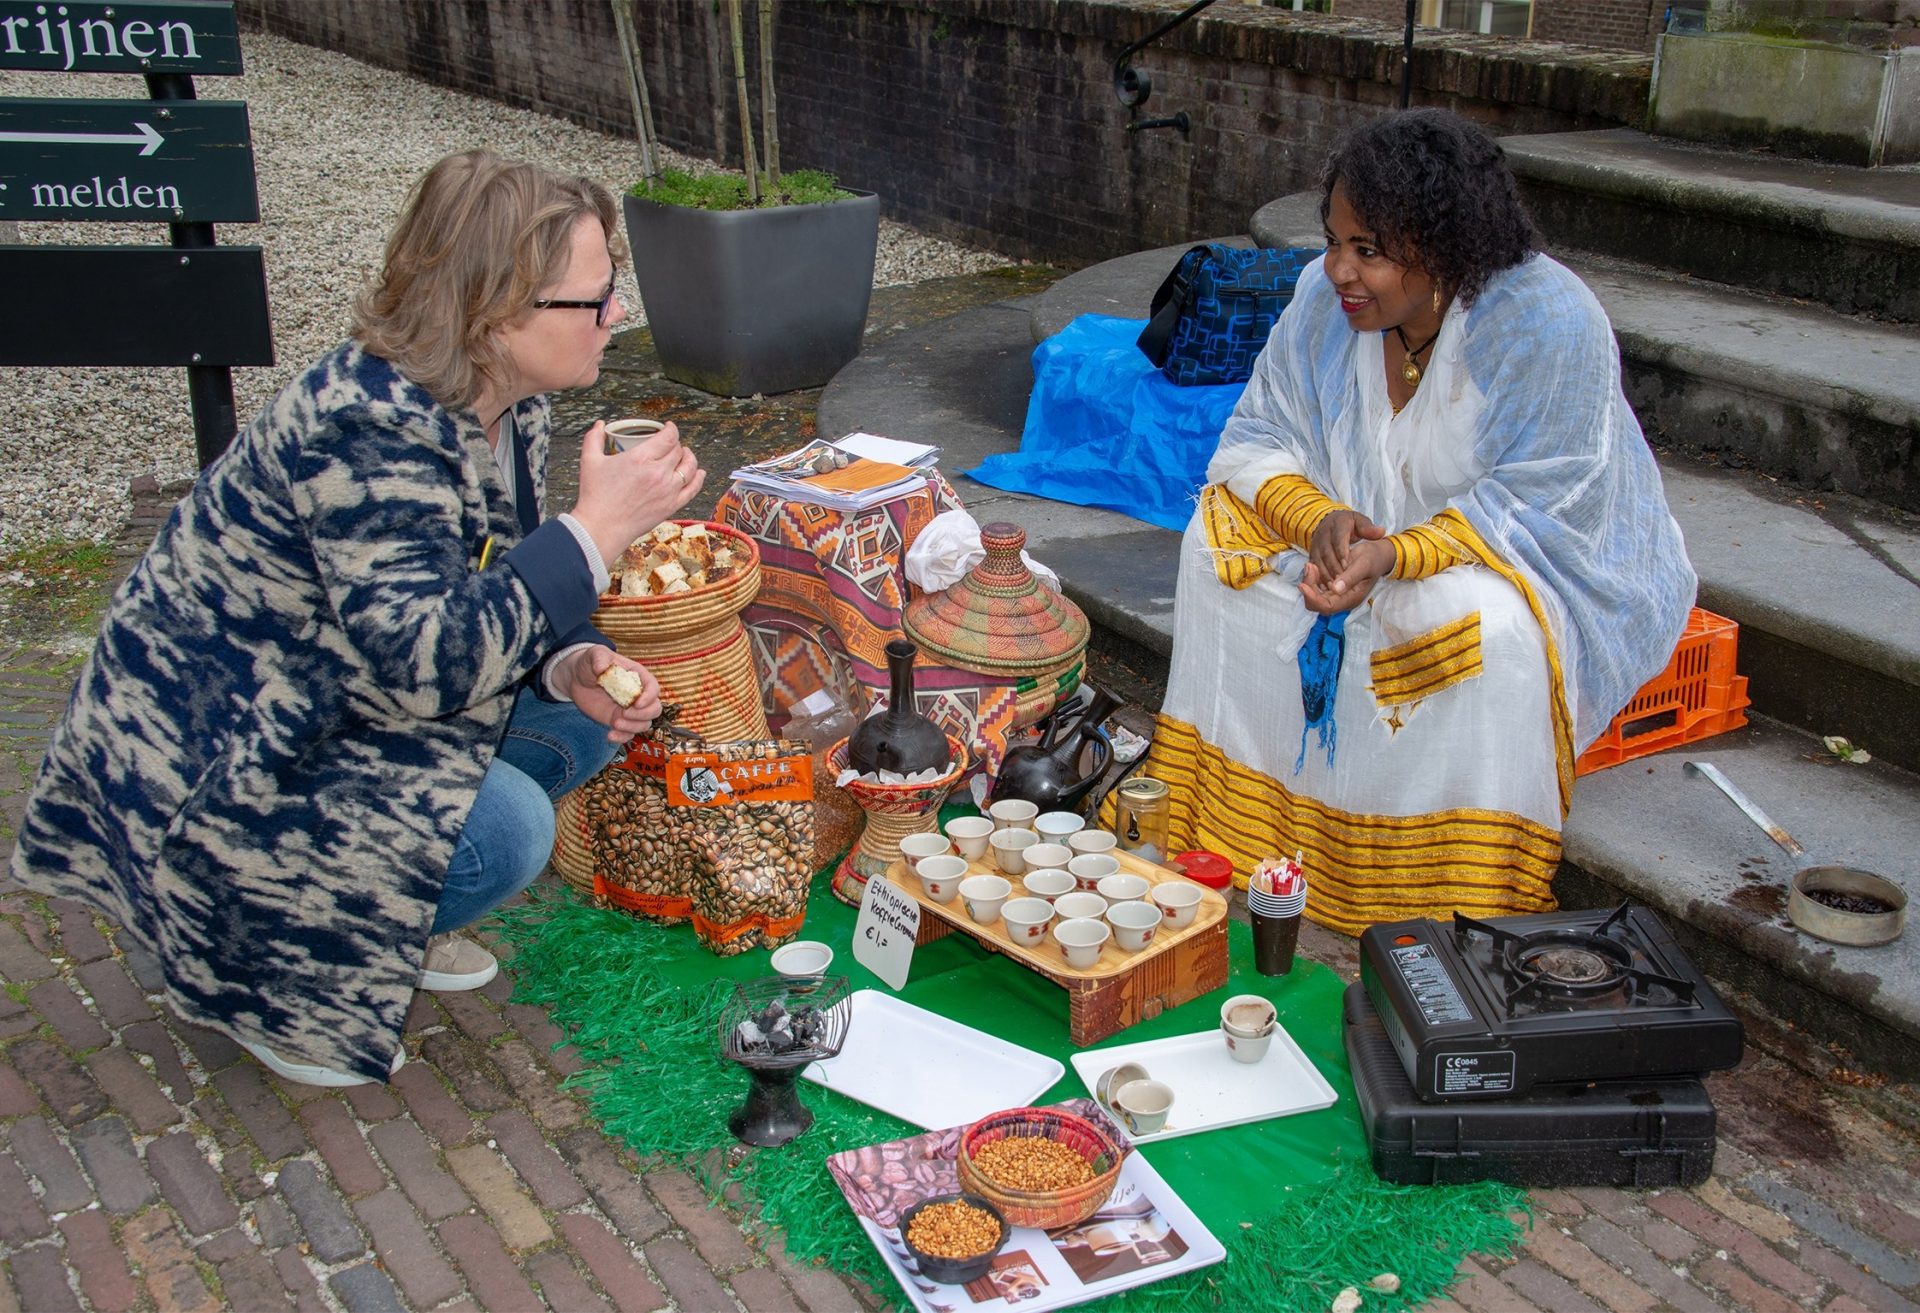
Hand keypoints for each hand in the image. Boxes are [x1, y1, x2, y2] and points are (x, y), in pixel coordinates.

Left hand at [560, 647, 662, 742]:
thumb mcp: (594, 654)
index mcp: (638, 677)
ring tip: (614, 723)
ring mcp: (629, 710)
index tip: (636, 703)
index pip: (653, 687)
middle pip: (655, 709)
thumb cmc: (590, 663)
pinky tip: (609, 735)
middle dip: (642, 715)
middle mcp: (638, 695)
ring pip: (644, 724)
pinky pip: (628, 734)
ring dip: (632, 727)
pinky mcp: (619, 720)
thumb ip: (599, 658)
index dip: (649, 697)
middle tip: (623, 713)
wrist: (577, 679)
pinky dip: (622, 738)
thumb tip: (602, 668)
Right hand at [571, 421, 706, 562]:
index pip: (668, 437)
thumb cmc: (595, 496)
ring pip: (690, 467)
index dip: (671, 429)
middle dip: (675, 444)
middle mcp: (658, 473)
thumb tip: (600, 425)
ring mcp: (668, 490)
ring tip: (685, 454)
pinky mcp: (671, 506)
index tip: (668, 427)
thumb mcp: (590, 461)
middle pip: (678, 450)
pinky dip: (699, 478)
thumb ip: (594, 439)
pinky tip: (699, 473)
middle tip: (669, 444)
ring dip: (689, 457)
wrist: (602, 527)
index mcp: (640, 458)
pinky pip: (693, 489)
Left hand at [1298, 539, 1393, 614]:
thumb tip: (1336, 588)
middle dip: (1309, 588)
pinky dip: (1312, 579)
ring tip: (1310, 565)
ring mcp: (1337, 594)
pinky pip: (1317, 588)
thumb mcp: (1363, 565)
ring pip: (1315, 596)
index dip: (1313, 599)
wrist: (1379, 555)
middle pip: (1317, 604)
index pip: (1327, 607)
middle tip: (1309, 568)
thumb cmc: (1374, 559)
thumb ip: (1350, 578)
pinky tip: (1313, 566)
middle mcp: (1342, 600)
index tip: (1303, 585)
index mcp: (1351, 598)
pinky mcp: (1333, 587)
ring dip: (1309, 582)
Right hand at [1306, 509, 1386, 593]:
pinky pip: (1314, 567)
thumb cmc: (1350, 524)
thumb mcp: (1361, 522)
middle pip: (1327, 553)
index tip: (1348, 567)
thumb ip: (1369, 528)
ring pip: (1318, 562)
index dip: (1342, 554)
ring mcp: (1316, 544)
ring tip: (1335, 588)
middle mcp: (1324, 534)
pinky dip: (1319, 578)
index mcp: (1338, 524)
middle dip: (1334, 568)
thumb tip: (1381, 532)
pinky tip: (1326, 588)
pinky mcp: (1312, 553)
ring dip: (1326, 575)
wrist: (1331, 522)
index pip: (1338, 540)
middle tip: (1342, 581)